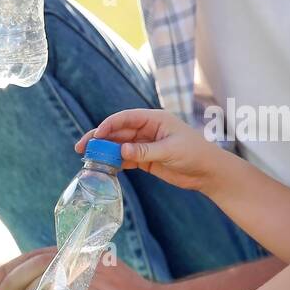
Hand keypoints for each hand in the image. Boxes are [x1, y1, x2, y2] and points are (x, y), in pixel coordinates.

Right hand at [78, 109, 235, 193]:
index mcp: (154, 119)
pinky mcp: (145, 159)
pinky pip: (125, 159)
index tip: (96, 135)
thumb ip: (144, 151)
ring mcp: (145, 144)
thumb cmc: (195, 154)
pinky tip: (103, 168)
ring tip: (87, 159)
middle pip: (118, 132)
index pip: (126, 118)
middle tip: (81, 147)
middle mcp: (147, 130)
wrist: (208, 172)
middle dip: (99, 139)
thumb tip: (121, 151)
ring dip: (104, 152)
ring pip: (118, 146)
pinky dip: (113, 163)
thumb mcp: (170, 151)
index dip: (109, 125)